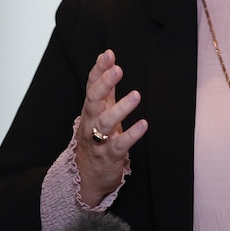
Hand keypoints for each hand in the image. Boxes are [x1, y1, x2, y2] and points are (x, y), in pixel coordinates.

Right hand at [75, 49, 147, 205]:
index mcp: (91, 108)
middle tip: (117, 70)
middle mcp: (91, 122)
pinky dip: (132, 134)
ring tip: (136, 95)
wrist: (86, 176)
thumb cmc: (96, 137)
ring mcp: (99, 139)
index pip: (91, 85)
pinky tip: (144, 124)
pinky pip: (120, 144)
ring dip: (120, 108)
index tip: (108, 54)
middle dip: (104, 84)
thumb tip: (107, 57)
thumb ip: (104, 86)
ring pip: (105, 122)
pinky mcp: (109, 155)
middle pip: (93, 100)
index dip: (99, 69)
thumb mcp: (99, 110)